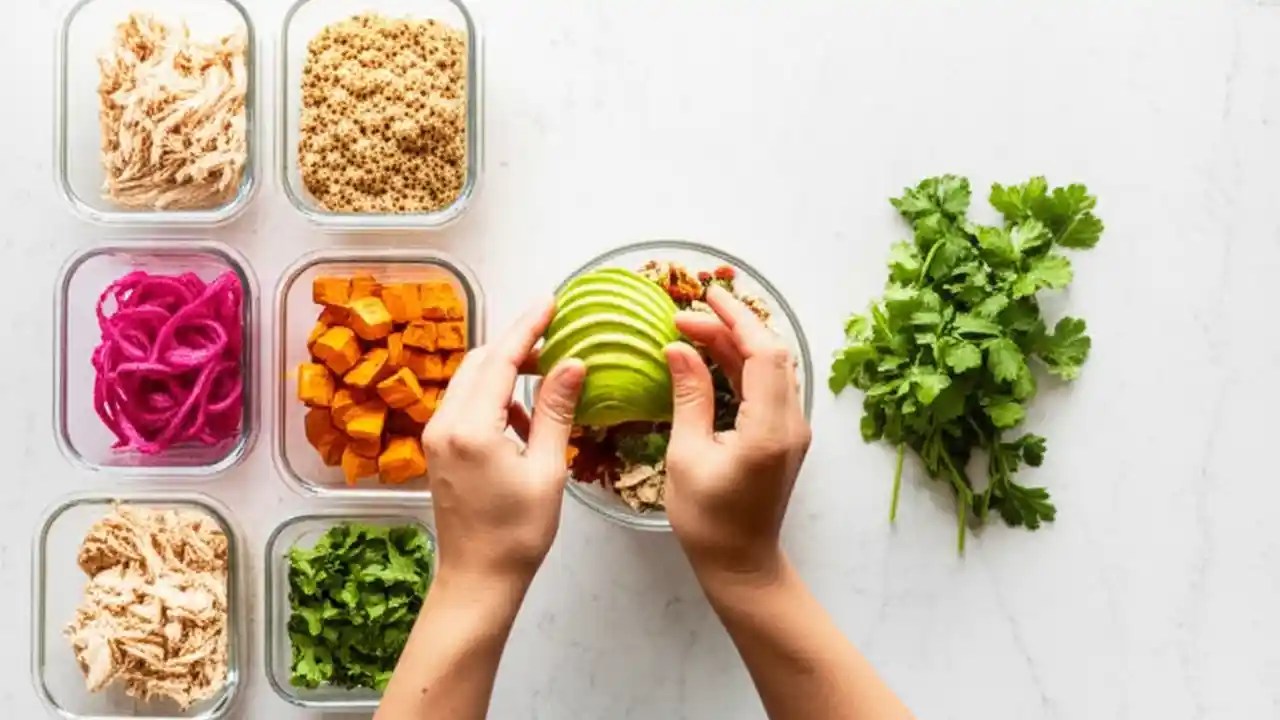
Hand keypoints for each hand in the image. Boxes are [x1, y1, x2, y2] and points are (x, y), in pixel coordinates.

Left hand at [424, 299, 584, 585]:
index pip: (500, 359)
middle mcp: (444, 424)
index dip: (527, 326)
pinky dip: (493, 397)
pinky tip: (523, 418)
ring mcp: (436, 437)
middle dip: (515, 343)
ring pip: (469, 380)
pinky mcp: (438, 449)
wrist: (479, 579)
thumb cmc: (517, 533)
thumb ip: (555, 409)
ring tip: (546, 376)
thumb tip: (572, 363)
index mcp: (470, 427)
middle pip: (478, 362)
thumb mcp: (546, 468)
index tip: (550, 301)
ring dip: (504, 370)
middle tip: (553, 333)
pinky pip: (464, 405)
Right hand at [663, 285, 809, 579]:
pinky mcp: (783, 436)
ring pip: (770, 368)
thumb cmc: (709, 521)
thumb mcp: (687, 455)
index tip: (703, 299)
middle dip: (731, 326)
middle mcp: (791, 423)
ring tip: (693, 329)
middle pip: (770, 355)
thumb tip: (678, 350)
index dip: (736, 319)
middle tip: (687, 313)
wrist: (741, 565)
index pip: (764, 353)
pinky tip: (710, 357)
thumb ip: (688, 396)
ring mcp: (791, 430)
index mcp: (769, 428)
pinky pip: (766, 387)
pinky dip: (739, 366)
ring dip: (734, 344)